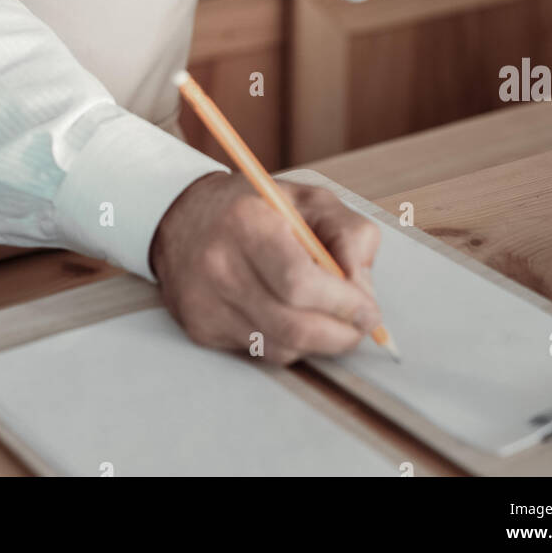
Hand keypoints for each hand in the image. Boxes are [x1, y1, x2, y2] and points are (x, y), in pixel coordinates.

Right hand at [148, 172, 382, 364]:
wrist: (183, 218)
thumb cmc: (255, 207)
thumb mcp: (310, 200)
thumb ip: (348, 235)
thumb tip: (362, 290)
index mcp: (247, 222)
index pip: (299, 282)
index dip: (342, 304)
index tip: (369, 311)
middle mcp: (219, 265)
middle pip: (293, 326)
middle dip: (340, 334)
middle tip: (360, 326)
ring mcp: (206, 301)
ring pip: (281, 347)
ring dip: (318, 342)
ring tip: (329, 318)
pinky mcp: (201, 327)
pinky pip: (261, 352)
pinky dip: (289, 343)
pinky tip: (291, 316)